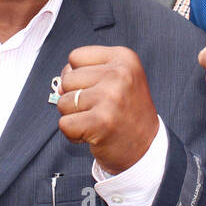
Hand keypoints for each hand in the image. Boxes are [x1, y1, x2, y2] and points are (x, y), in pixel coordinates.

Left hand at [57, 45, 158, 174]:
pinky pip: (64, 124)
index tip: (99, 89)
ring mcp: (111, 97)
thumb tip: (58, 86)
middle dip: (75, 97)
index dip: (79, 76)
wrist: (147, 148)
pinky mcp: (101, 122)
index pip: (75, 57)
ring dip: (74, 116)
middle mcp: (120, 74)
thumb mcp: (116, 79)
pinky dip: (73, 134)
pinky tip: (92, 134)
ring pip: (63, 102)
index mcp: (124, 58)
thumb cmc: (125, 112)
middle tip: (99, 109)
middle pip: (67, 79)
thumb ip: (85, 73)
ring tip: (96, 121)